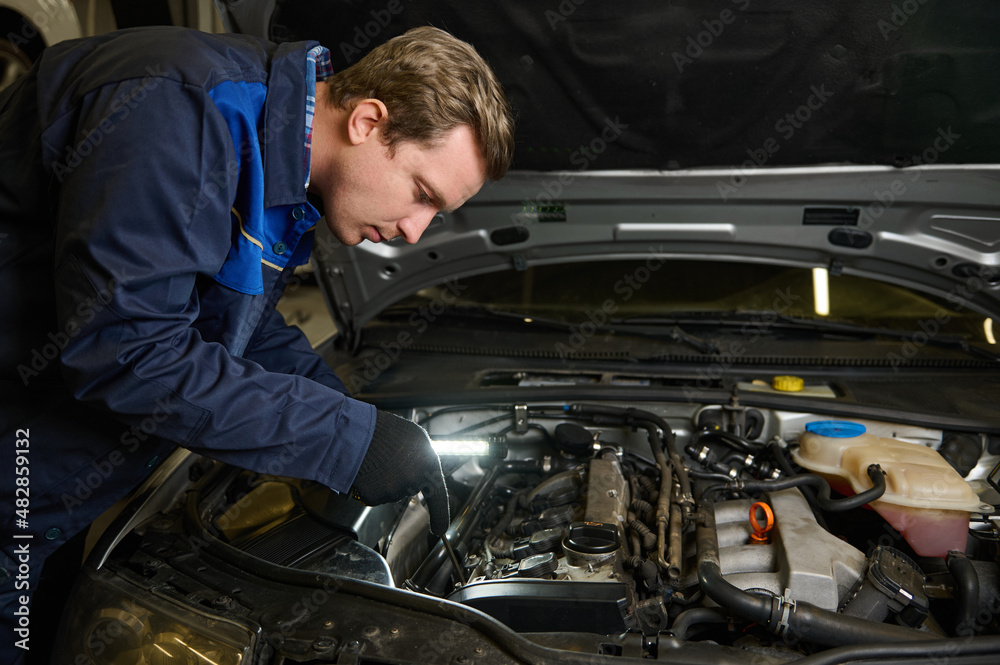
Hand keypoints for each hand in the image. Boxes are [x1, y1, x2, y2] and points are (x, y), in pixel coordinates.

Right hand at [351, 410, 450, 535]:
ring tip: (378, 458)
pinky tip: (368, 469)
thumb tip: (424, 469)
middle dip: (402, 477)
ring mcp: (392, 492)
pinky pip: (376, 495)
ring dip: (386, 479)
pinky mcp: (373, 498)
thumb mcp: (416, 437)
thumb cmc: (386, 430)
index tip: (439, 529)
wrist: (356, 432)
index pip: (438, 498)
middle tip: (392, 458)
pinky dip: (371, 485)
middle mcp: (412, 483)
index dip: (440, 516)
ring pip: (391, 492)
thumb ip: (424, 457)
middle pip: (408, 489)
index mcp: (427, 467)